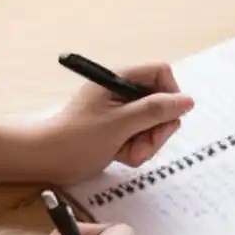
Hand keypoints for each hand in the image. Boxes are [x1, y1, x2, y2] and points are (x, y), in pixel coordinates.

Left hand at [31, 64, 194, 182]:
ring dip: (146, 144)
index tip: (167, 118)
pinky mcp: (121, 131)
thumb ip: (155, 110)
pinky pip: (145, 139)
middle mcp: (123, 92)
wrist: (47, 160)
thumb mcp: (120, 124)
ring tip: (125, 152)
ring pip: (156, 125)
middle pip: (163, 104)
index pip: (162, 74)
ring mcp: (123, 113)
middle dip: (157, 130)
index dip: (171, 95)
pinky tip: (119, 155)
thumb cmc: (76, 138)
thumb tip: (187, 101)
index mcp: (120, 79)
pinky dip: (137, 151)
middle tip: (140, 143)